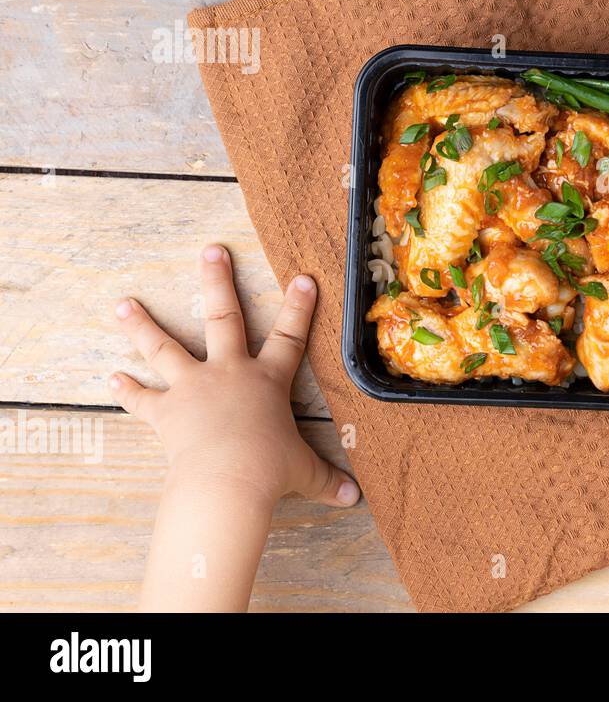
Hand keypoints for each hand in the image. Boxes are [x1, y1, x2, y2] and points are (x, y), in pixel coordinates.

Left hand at [110, 244, 358, 509]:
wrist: (226, 483)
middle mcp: (229, 373)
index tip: (302, 277)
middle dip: (218, 281)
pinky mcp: (165, 412)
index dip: (299, 307)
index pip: (290, 336)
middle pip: (224, 318)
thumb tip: (355, 499)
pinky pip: (143, 399)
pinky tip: (112, 379)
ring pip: (165, 348)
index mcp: (267, 380)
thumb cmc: (270, 472)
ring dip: (142, 326)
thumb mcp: (306, 474)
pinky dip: (127, 390)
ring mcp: (193, 388)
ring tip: (123, 304)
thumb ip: (328, 480)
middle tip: (210, 251)